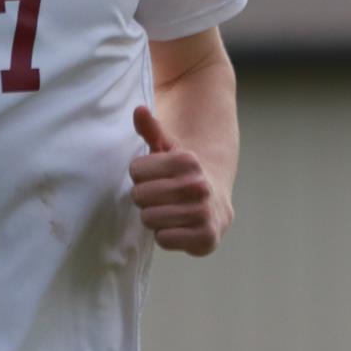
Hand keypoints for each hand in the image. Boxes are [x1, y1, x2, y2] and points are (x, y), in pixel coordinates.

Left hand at [129, 105, 229, 256]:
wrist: (216, 204)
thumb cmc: (183, 176)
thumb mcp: (168, 150)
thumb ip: (152, 131)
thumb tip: (139, 110)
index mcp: (187, 160)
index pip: (135, 171)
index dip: (141, 177)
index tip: (156, 178)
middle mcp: (198, 185)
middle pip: (139, 196)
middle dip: (146, 199)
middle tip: (161, 198)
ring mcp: (203, 212)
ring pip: (149, 219)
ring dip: (155, 218)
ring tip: (169, 212)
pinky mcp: (206, 237)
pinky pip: (164, 239)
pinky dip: (166, 236)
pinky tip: (178, 228)